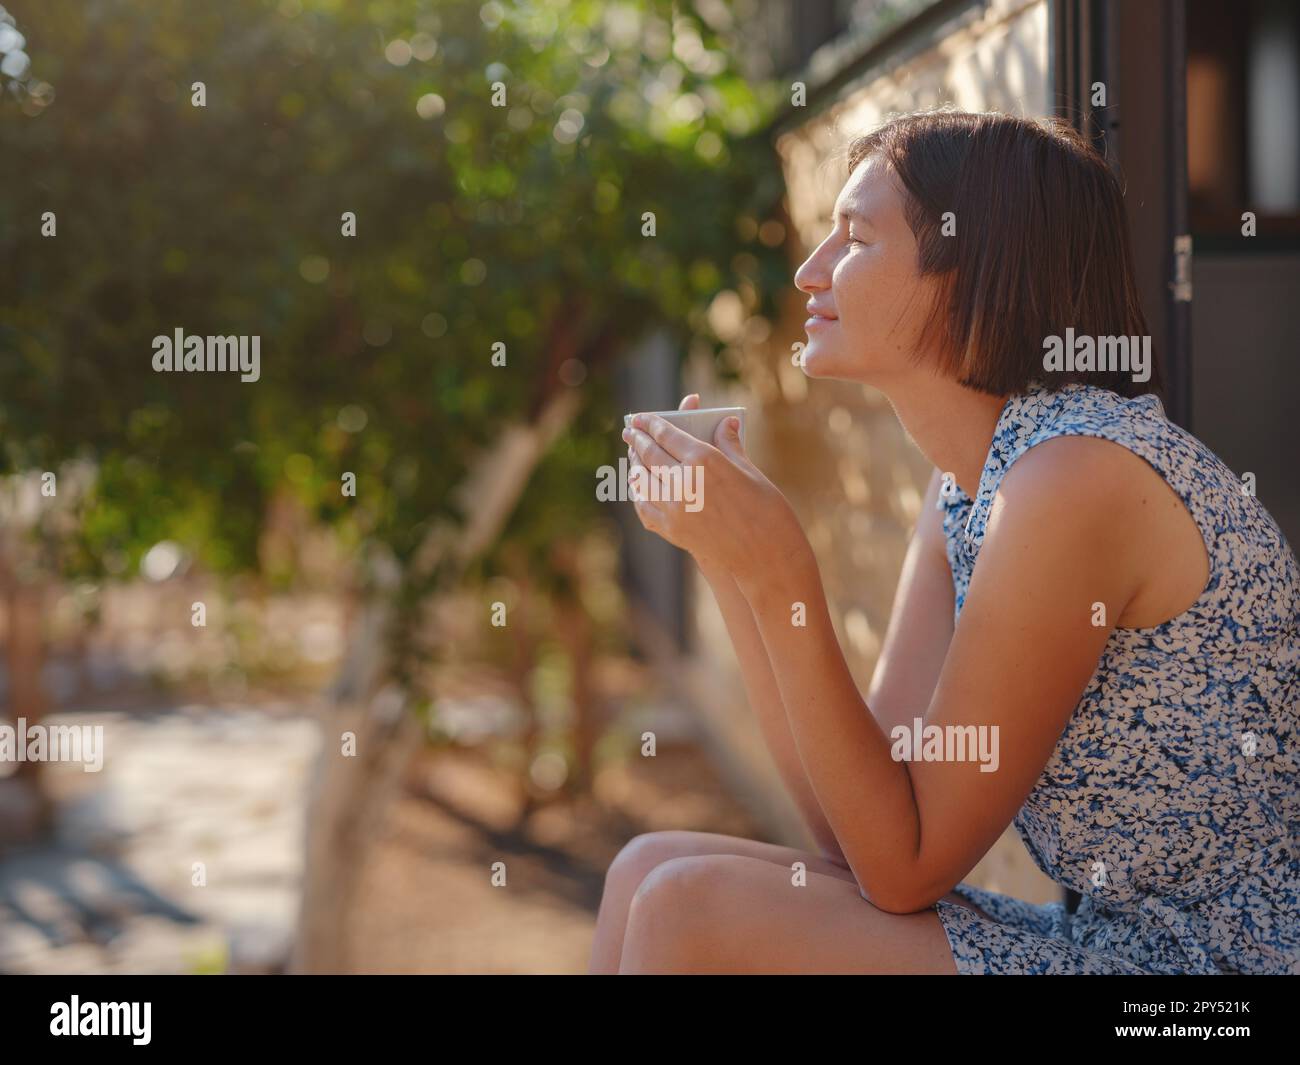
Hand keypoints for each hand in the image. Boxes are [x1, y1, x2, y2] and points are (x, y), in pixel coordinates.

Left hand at [621, 395, 808, 581]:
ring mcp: (673, 509)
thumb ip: (729, 444)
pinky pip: (644, 507)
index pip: (667, 435)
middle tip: (629, 432)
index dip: (650, 423)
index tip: (640, 418)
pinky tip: (639, 487)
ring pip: (642, 480)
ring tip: (633, 456)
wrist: (764, 555)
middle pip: (650, 455)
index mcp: (704, 460)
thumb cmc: (765, 509)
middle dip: (637, 440)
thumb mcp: (749, 470)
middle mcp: (683, 482)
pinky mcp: (671, 530)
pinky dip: (638, 493)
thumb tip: (725, 421)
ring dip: (634, 465)